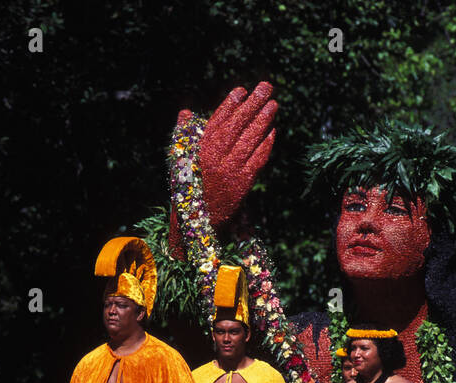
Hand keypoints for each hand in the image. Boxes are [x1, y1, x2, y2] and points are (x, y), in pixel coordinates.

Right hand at [177, 83, 277, 226]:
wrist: (198, 222)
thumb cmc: (191, 188)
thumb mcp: (183, 161)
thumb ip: (186, 135)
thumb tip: (184, 112)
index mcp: (198, 150)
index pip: (216, 121)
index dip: (230, 104)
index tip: (241, 90)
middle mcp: (213, 158)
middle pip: (236, 126)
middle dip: (252, 104)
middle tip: (266, 87)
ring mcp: (229, 170)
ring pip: (249, 140)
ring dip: (263, 120)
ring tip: (273, 104)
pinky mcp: (242, 184)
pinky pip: (257, 159)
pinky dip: (265, 145)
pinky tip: (273, 131)